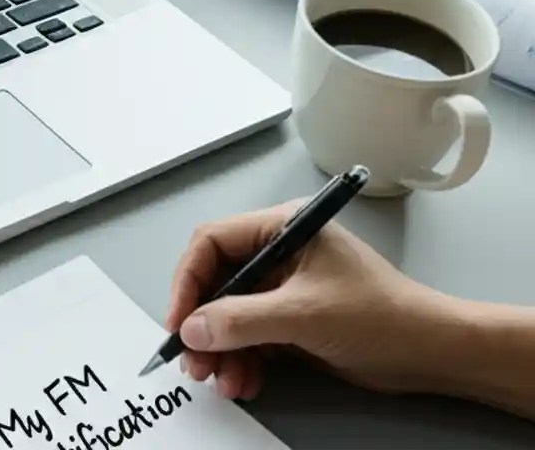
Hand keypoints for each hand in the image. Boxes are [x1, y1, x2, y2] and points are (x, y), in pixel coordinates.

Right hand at [166, 201, 454, 400]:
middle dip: (203, 326)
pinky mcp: (289, 320)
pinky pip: (248, 338)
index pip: (213, 243)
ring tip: (223, 381)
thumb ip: (242, 320)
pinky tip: (244, 382)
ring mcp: (283, 288)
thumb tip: (191, 330)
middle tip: (194, 362)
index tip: (179, 322)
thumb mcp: (304, 314)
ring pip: (228, 316)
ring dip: (220, 351)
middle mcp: (278, 252)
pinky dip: (241, 361)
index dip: (188, 281)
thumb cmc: (379, 316)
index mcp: (283, 229)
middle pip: (216, 283)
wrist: (431, 354)